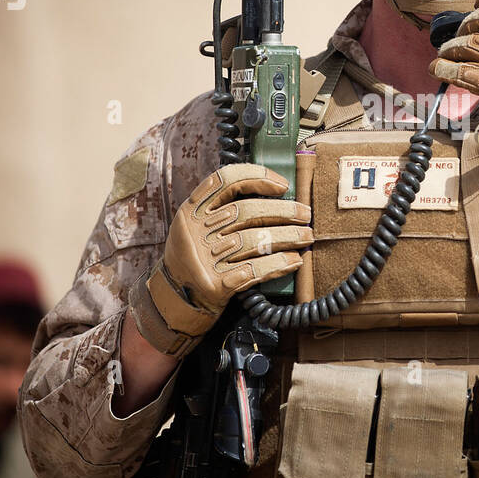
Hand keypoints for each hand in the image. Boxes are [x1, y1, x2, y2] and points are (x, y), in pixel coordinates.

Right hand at [146, 163, 312, 338]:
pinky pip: (255, 270)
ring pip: (254, 241)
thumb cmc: (197, 257)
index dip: (257, 176)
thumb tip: (275, 194)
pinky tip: (294, 261)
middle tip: (305, 214)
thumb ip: (224, 209)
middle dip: (283, 211)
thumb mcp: (198, 227)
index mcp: (192, 211)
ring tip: (306, 236)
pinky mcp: (215, 285)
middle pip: (246, 211)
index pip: (225, 180)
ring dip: (287, 237)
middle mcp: (196, 232)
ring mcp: (204, 259)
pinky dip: (278, 264)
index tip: (282, 184)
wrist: (172, 301)